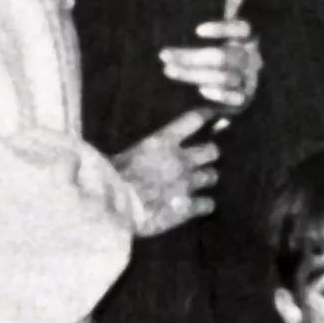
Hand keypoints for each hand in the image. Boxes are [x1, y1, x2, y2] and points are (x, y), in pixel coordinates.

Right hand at [114, 107, 221, 238]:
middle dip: (209, 154)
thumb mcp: (124, 156)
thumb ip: (144, 154)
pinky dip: (204, 204)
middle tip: (203, 159)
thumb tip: (146, 155)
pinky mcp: (188, 207)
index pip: (194, 120)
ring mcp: (187, 184)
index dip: (205, 116)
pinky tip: (199, 206)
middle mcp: (181, 159)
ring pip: (212, 176)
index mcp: (163, 142)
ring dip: (206, 178)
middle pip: (212, 151)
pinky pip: (208, 204)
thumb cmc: (111, 179)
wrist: (115, 206)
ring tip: (201, 183)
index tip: (211, 114)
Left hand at [157, 0, 259, 116]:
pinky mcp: (243, 99)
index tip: (197, 30)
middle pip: (223, 56)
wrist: (243, 85)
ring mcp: (248, 80)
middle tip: (164, 53)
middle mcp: (251, 58)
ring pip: (223, 77)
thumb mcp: (231, 26)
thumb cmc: (230, 49)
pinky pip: (233, 98)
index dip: (222, 29)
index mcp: (248, 38)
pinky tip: (199, 91)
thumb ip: (232, 5)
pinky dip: (218, 95)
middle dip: (191, 56)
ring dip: (193, 74)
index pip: (241, 29)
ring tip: (168, 69)